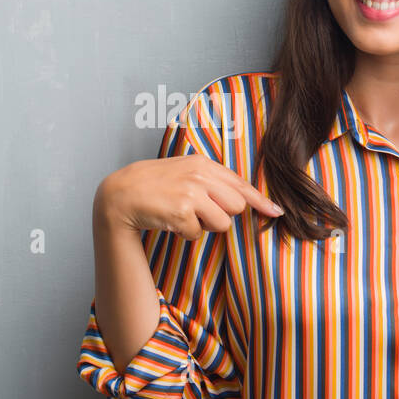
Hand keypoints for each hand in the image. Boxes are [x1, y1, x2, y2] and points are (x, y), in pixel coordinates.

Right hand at [95, 154, 283, 240]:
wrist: (121, 194)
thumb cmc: (154, 186)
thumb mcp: (184, 173)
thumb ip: (211, 182)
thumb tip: (241, 199)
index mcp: (203, 164)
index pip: (240, 184)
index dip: (261, 200)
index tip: (277, 212)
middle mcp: (200, 176)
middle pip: (236, 206)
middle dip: (221, 215)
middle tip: (197, 211)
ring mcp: (191, 193)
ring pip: (222, 223)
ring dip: (204, 227)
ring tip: (182, 215)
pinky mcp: (181, 211)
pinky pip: (197, 234)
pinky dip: (185, 233)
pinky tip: (170, 221)